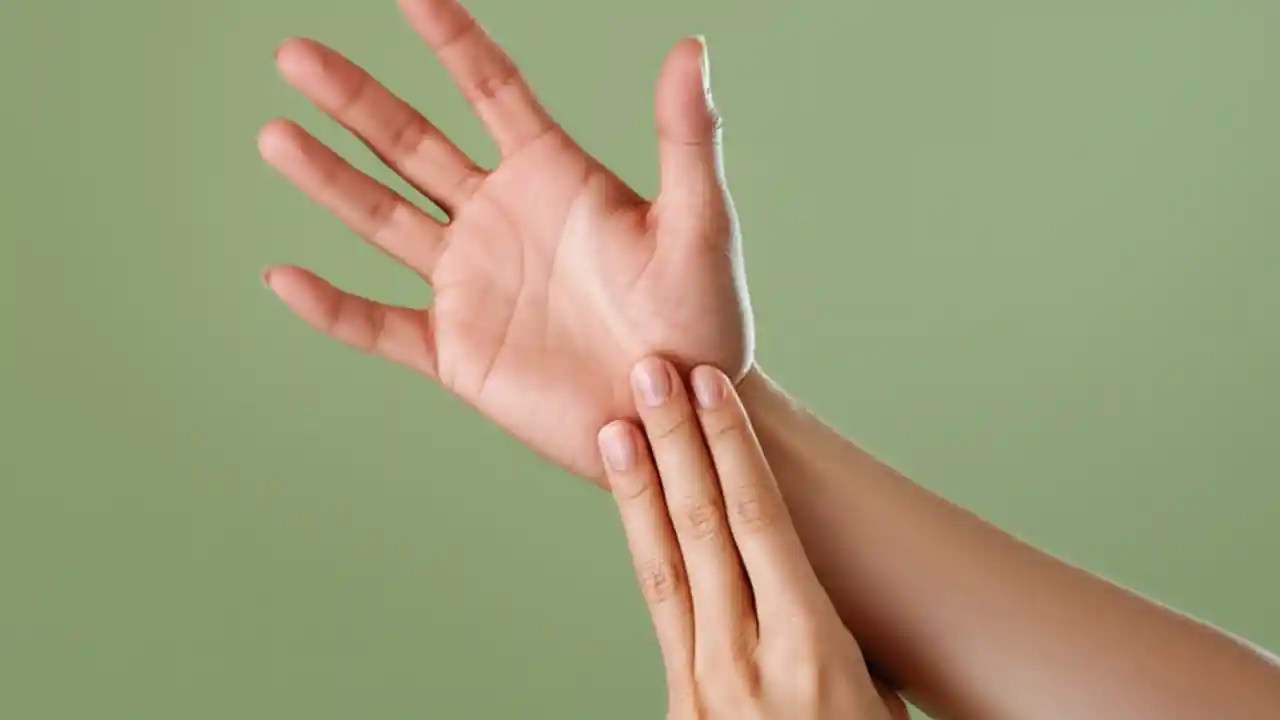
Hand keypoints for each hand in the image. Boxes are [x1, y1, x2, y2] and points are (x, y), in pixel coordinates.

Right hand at [259, 0, 752, 479]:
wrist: (680, 416)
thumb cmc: (703, 319)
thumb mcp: (700, 225)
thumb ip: (686, 139)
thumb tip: (692, 46)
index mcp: (553, 176)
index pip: (490, 89)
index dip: (450, 39)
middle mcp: (500, 219)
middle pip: (412, 144)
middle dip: (355, 100)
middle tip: (296, 54)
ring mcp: (471, 284)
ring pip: (383, 220)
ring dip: (330, 179)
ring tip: (275, 134)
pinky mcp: (457, 351)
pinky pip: (379, 325)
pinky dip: (332, 307)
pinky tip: (282, 276)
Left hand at [597, 358, 907, 719]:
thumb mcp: (874, 692)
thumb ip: (826, 627)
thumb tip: (797, 571)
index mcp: (810, 647)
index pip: (759, 521)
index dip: (728, 447)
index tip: (709, 386)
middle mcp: (746, 658)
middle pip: (703, 527)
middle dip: (675, 443)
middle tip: (649, 372)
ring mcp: (702, 687)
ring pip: (665, 567)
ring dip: (640, 491)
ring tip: (618, 427)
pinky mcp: (678, 711)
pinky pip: (664, 614)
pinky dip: (647, 553)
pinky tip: (637, 512)